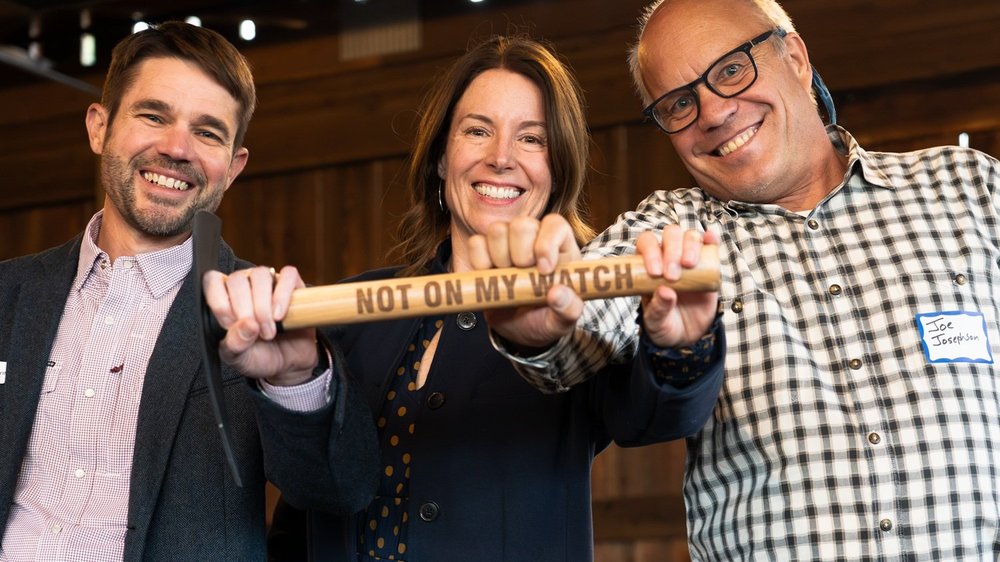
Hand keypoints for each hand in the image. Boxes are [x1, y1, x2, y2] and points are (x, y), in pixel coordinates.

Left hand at [202, 265, 318, 385]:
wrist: (289, 363)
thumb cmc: (259, 356)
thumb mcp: (240, 358)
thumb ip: (235, 344)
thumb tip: (246, 324)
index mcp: (225, 299)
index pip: (213, 281)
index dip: (219, 301)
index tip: (230, 324)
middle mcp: (246, 286)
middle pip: (237, 279)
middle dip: (245, 309)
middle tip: (255, 332)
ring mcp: (270, 283)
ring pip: (261, 274)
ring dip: (264, 305)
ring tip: (269, 330)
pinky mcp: (294, 286)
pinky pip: (288, 275)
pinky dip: (283, 295)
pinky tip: (280, 315)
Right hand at [467, 214, 583, 349]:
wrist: (521, 331)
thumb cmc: (547, 319)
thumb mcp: (563, 321)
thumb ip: (569, 309)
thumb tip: (558, 293)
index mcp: (559, 248)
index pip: (554, 225)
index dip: (547, 242)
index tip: (544, 270)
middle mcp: (533, 240)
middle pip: (522, 224)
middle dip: (520, 253)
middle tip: (522, 276)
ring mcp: (507, 244)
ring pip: (497, 230)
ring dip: (499, 257)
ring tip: (506, 278)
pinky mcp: (485, 254)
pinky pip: (476, 244)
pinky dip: (479, 262)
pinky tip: (490, 278)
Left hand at [635, 226, 719, 346]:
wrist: (687, 335)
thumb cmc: (665, 324)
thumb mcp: (657, 322)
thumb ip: (658, 309)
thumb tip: (665, 292)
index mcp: (648, 265)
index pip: (646, 244)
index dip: (650, 252)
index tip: (656, 273)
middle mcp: (668, 255)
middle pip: (669, 235)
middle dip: (671, 251)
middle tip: (673, 276)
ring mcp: (688, 256)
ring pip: (689, 236)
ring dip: (689, 246)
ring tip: (689, 265)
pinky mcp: (708, 263)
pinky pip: (709, 243)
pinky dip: (710, 237)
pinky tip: (710, 239)